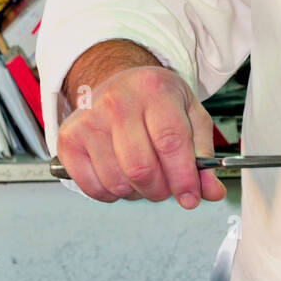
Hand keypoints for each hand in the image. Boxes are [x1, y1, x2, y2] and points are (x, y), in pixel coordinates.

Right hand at [56, 65, 225, 209]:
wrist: (118, 82)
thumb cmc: (156, 100)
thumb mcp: (190, 115)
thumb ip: (203, 155)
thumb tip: (211, 191)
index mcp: (154, 90)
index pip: (170, 142)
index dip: (183, 178)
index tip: (191, 197)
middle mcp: (117, 101)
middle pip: (142, 168)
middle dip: (161, 190)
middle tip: (167, 187)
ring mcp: (89, 120)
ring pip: (118, 183)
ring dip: (137, 193)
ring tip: (144, 176)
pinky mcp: (68, 140)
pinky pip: (93, 189)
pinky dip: (112, 194)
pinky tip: (120, 175)